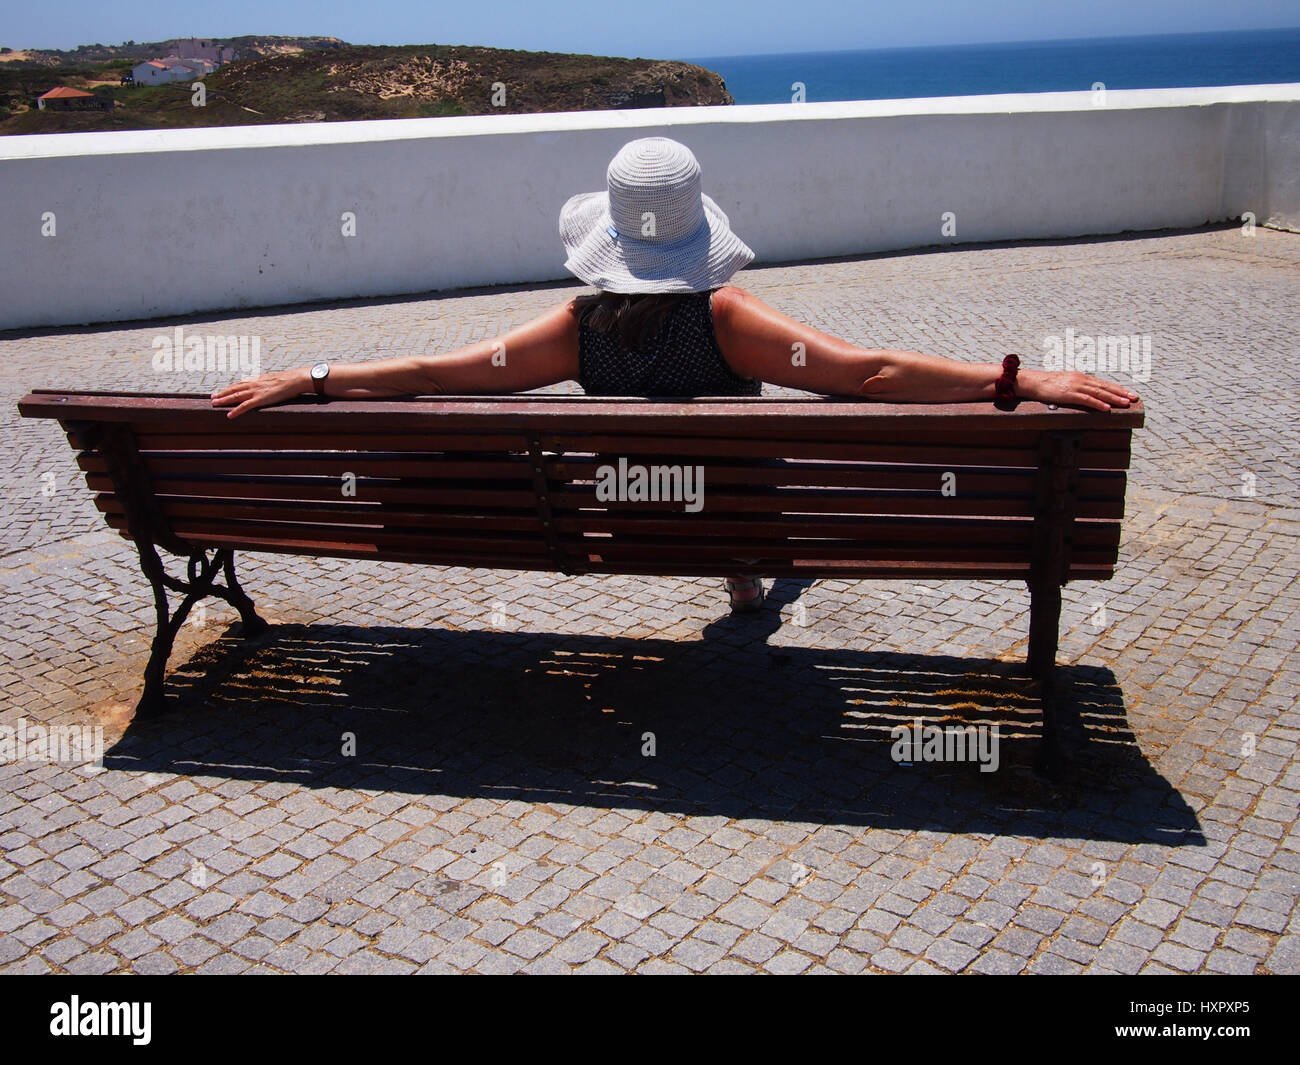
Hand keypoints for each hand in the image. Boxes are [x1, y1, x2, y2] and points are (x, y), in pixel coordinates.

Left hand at [211, 368, 310, 418]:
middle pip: (233, 389)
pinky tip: (229, 415)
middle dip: (222, 393)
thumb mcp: (272, 378)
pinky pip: (245, 406)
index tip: (221, 391)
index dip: (229, 388)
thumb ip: (264, 382)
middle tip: (212, 398)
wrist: (293, 380)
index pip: (239, 384)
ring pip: (235, 396)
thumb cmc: (286, 380)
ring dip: (224, 400)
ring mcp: (255, 392)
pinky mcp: (260, 399)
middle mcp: (253, 384)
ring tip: (215, 404)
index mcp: (256, 380)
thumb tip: (261, 383)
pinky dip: (236, 411)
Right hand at [1018, 368, 1138, 411]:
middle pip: (1105, 387)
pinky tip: (1106, 408)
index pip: (1103, 383)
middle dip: (1121, 392)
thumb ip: (1077, 387)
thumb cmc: (1047, 384)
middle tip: (1134, 398)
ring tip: (1125, 403)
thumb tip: (1086, 394)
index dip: (1118, 388)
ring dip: (1114, 398)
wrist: (1033, 382)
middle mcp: (1081, 379)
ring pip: (1099, 393)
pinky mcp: (1069, 394)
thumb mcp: (1065, 383)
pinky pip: (1086, 399)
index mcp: (1081, 377)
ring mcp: (1076, 386)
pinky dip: (1098, 404)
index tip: (1129, 393)